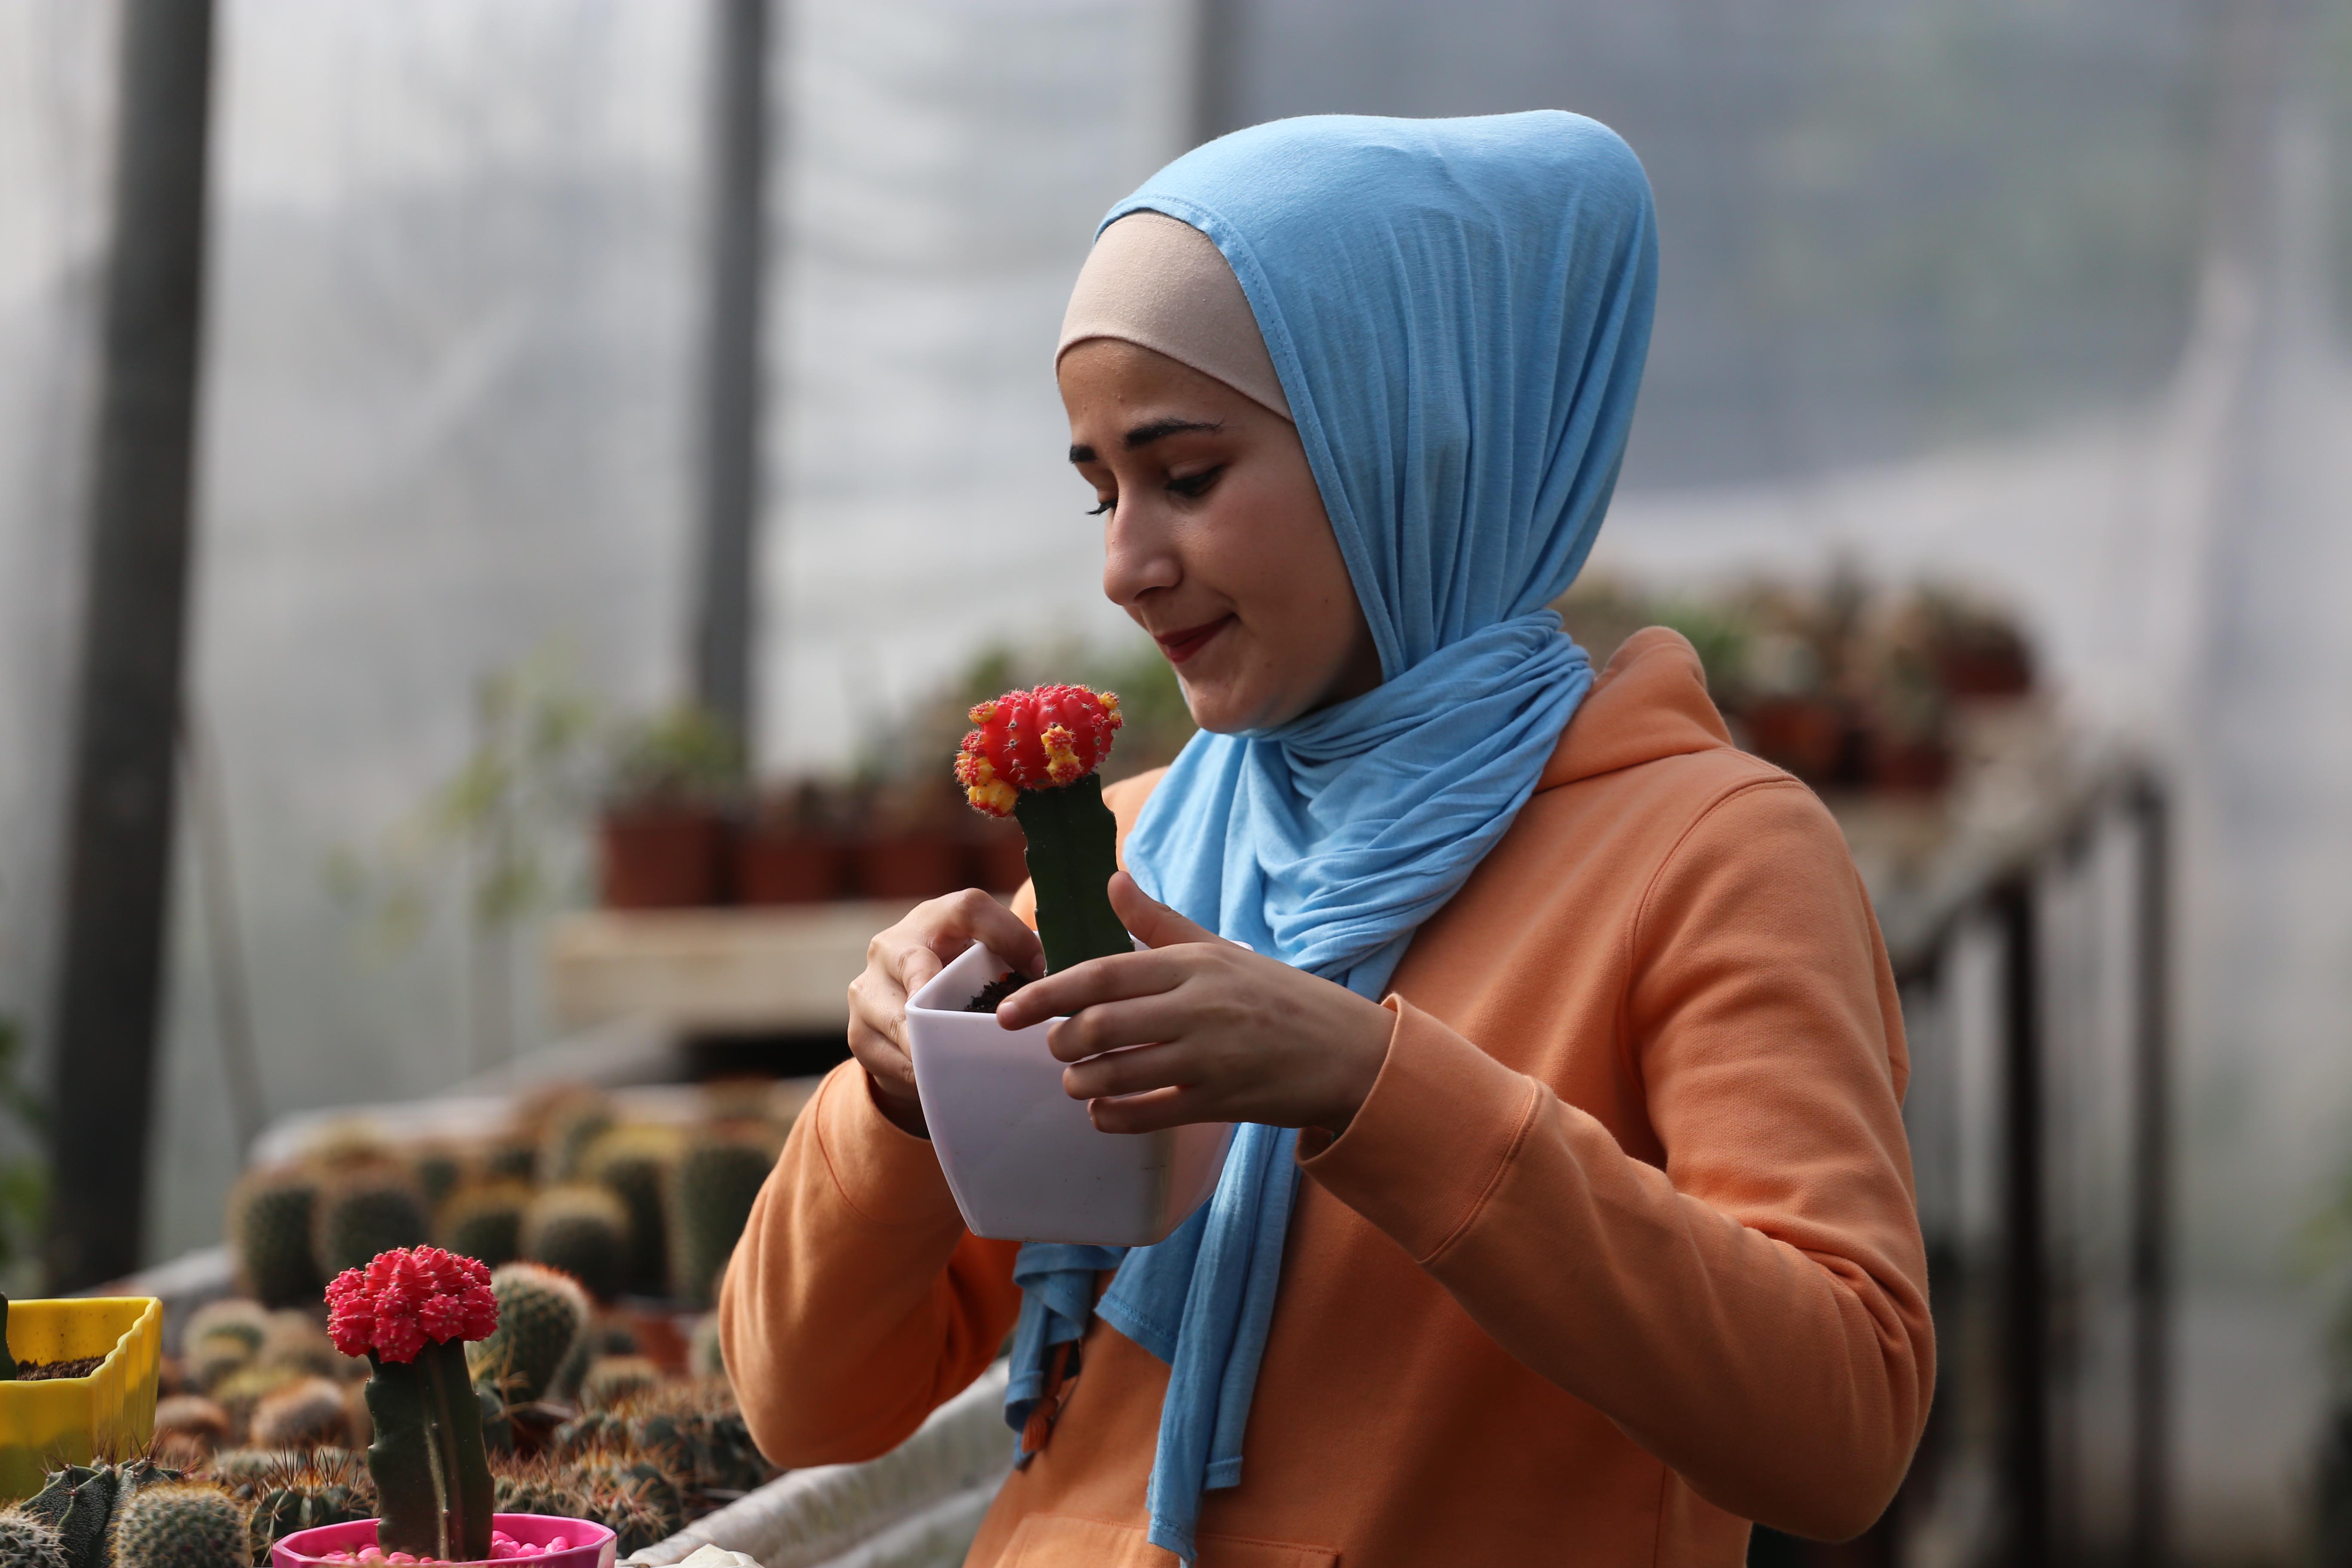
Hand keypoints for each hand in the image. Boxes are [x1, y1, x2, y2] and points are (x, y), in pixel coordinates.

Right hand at [848, 889, 1044, 1136]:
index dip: (1007, 934)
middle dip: (943, 995)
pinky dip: (918, 1071)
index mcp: (934, 919)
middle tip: (968, 1024)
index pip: (968, 909)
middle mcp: (892, 945)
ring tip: (963, 1064)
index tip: (1040, 969)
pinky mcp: (858, 1032)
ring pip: (897, 1018)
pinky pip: (888, 1057)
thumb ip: (1017, 964)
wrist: (903, 1009)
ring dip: (932, 1045)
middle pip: (914, 965)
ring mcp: (867, 989)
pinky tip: (941, 1080)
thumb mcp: (986, 962)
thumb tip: (1059, 989)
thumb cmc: (960, 980)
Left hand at [996, 873, 1394, 1135]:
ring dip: (1082, 1082)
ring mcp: (1209, 1056)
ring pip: (1117, 1072)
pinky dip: (1113, 1118)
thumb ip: (1159, 922)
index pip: (1101, 974)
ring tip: (1077, 1080)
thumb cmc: (1279, 996)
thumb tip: (1112, 880)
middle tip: (1056, 1049)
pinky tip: (1102, 1113)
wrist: (1349, 1051)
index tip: (1009, 1010)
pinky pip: (1149, 1114)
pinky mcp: (1220, 1101)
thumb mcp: (1221, 950)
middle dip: (1062, 1043)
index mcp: (1192, 964)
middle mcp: (1197, 1007)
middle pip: (1100, 1025)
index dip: (1047, 994)